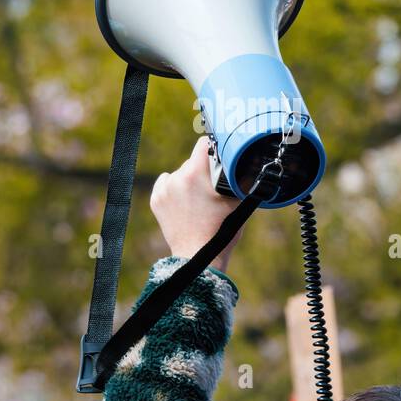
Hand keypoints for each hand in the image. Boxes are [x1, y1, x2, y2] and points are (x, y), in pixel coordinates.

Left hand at [150, 137, 243, 272]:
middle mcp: (177, 177)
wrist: (199, 257)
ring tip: (199, 201)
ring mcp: (164, 189)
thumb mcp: (237, 200)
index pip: (204, 144)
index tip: (219, 153)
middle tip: (212, 189)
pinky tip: (185, 203)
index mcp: (196, 173)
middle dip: (203, 170)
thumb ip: (237, 177)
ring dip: (189, 181)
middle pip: (193, 161)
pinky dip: (174, 189)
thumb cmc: (222, 229)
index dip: (214, 147)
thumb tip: (244, 162)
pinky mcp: (157, 200)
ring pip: (180, 174)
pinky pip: (166, 183)